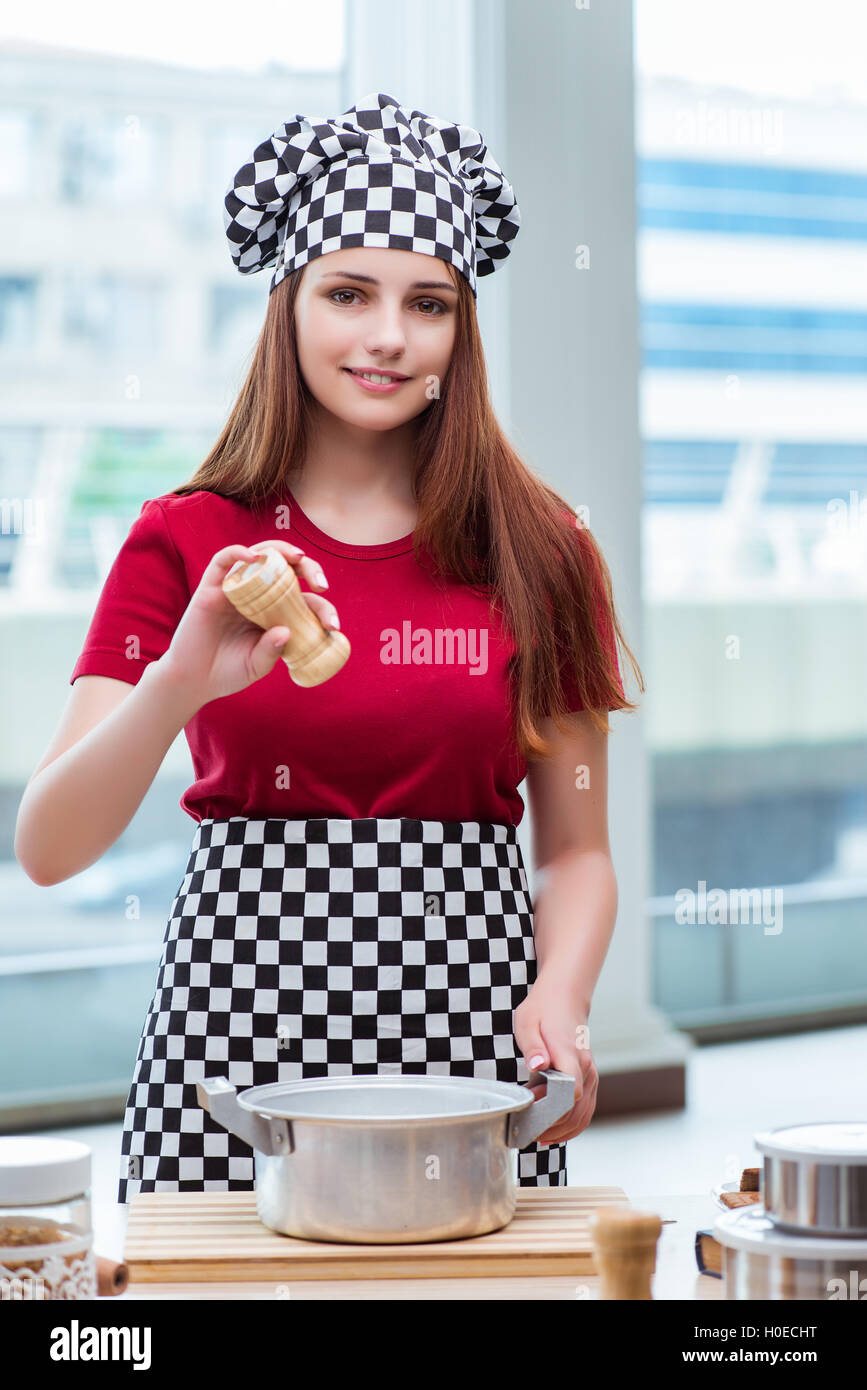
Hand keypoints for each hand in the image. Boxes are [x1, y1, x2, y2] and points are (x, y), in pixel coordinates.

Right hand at [158, 538, 341, 706]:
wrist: (193, 679)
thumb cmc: (228, 672)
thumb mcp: (256, 666)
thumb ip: (270, 652)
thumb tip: (285, 631)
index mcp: (276, 613)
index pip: (305, 599)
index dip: (323, 608)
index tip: (333, 626)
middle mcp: (259, 595)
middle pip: (287, 568)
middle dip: (309, 568)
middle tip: (322, 584)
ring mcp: (236, 589)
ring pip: (260, 556)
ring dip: (280, 551)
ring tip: (297, 557)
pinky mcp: (212, 587)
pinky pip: (224, 560)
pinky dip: (238, 553)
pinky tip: (253, 557)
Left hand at [512, 977, 597, 1145]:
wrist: (564, 998)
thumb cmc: (543, 1010)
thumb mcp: (527, 1023)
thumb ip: (532, 1047)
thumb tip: (537, 1065)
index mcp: (570, 1054)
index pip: (571, 1092)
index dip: (551, 1108)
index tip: (531, 1110)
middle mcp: (586, 1068)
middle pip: (575, 1110)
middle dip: (551, 1126)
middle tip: (526, 1130)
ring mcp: (590, 1076)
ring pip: (583, 1115)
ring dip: (561, 1130)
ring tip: (537, 1136)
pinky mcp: (590, 1080)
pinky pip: (586, 1111)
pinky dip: (572, 1126)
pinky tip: (554, 1133)